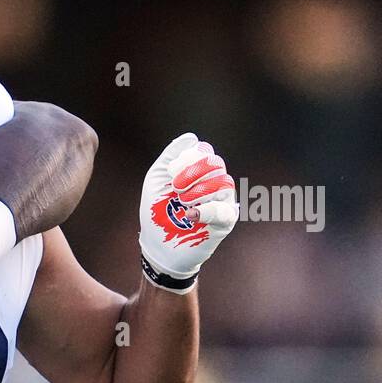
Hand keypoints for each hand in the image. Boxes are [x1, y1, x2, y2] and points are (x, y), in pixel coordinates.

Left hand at [138, 133, 238, 290]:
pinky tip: (190, 214)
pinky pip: (225, 210)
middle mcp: (214, 184)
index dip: (190, 159)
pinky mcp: (224, 222)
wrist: (157, 244)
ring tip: (182, 202)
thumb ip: (170, 156)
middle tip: (176, 188)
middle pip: (217, 164)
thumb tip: (192, 137)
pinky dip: (207, 210)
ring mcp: (222, 202)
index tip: (172, 174)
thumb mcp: (157, 180)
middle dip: (194, 173)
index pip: (205, 153)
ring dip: (199, 191)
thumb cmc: (157, 211)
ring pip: (223, 184)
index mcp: (200, 173)